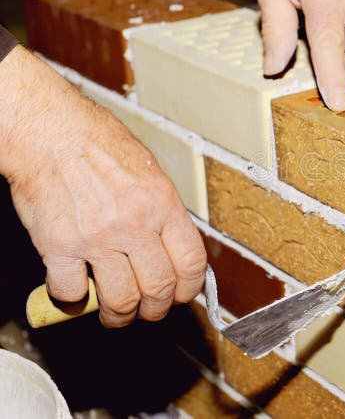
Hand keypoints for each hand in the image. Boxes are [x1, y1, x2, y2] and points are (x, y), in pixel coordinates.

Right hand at [0, 47, 206, 327]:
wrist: (50, 132)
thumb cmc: (98, 143)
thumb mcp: (149, 172)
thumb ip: (162, 212)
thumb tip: (173, 248)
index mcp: (163, 205)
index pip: (191, 263)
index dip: (190, 288)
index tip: (182, 295)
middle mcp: (135, 224)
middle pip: (159, 289)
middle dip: (156, 309)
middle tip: (148, 310)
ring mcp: (97, 238)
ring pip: (120, 300)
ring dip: (119, 315)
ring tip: (115, 312)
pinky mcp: (58, 246)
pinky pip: (70, 292)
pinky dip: (72, 298)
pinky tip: (74, 286)